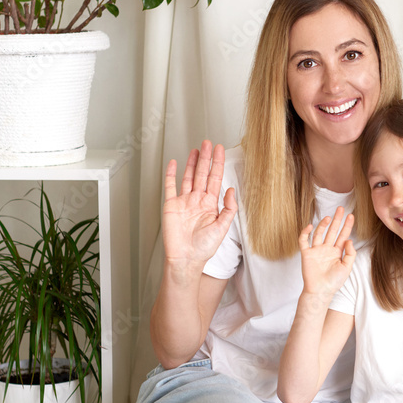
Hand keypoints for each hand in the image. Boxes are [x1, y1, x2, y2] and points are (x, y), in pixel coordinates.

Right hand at [162, 140, 236, 267]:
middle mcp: (197, 200)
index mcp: (210, 204)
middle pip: (202, 174)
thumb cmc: (204, 248)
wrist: (186, 259)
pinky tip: (174, 163)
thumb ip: (229, 208)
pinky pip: (170, 186)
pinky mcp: (171, 205)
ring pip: (188, 177)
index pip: (215, 178)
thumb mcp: (222, 228)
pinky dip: (171, 174)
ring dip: (191, 163)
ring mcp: (184, 201)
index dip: (217, 163)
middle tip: (208, 143)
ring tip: (196, 149)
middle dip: (205, 158)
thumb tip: (231, 189)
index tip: (220, 150)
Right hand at [299, 207, 354, 297]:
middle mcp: (327, 249)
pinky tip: (310, 226)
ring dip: (323, 225)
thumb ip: (350, 253)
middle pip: (332, 231)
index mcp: (337, 252)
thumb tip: (349, 239)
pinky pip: (304, 241)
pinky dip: (305, 233)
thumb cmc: (334, 282)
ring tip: (329, 217)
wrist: (321, 291)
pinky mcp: (306, 254)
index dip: (347, 225)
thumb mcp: (347, 267)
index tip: (351, 215)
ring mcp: (316, 250)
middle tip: (341, 208)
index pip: (343, 235)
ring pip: (319, 233)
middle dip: (337, 220)